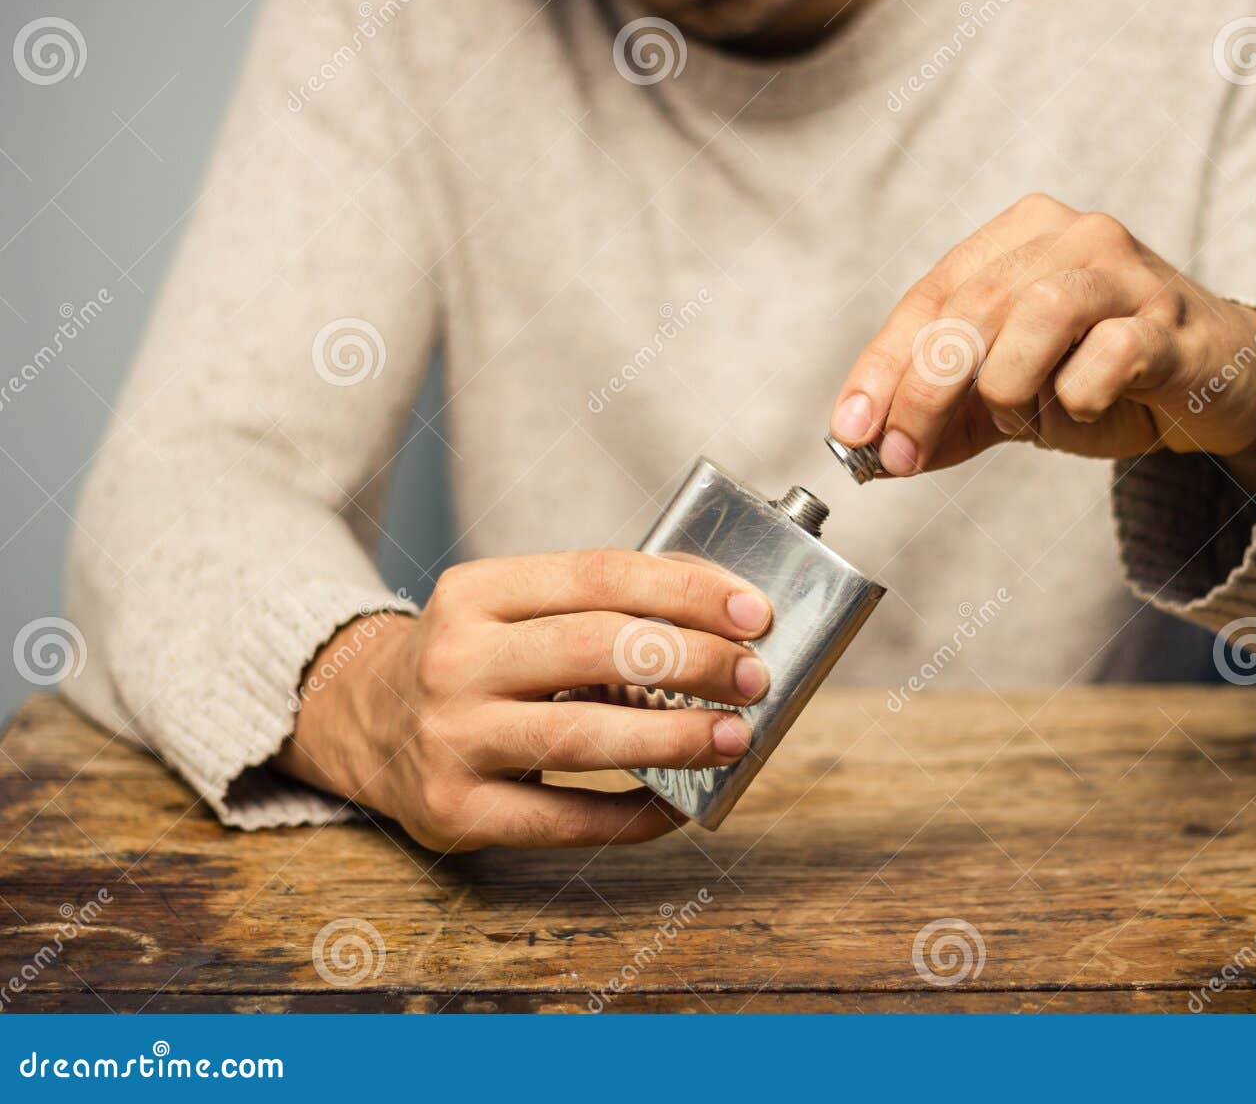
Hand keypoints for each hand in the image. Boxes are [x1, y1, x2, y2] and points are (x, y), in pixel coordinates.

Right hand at [272, 550, 773, 851]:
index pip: (598, 576)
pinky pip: (564, 819)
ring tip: (733, 737)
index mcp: (475, 591)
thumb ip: (598, 603)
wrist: (361, 722)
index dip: (686, 591)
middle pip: (595, 649)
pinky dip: (633, 816)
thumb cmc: (472, 659)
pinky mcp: (454, 810)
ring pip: (581, 738)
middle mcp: (455, 659)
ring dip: (673, 739)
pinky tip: (678, 805)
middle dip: (693, 661)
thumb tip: (722, 614)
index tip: (754, 612)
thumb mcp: (509, 607)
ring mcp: (450, 738)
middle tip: (752, 677)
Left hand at [829, 194, 1255, 484]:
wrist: (1222, 381)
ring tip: (1026, 421)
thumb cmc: (1106, 376)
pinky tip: (1089, 407)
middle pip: (973, 308)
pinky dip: (1081, 398)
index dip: (883, 366)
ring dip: (1011, 390)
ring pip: (1038, 318)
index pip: (930, 296)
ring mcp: (1129, 273)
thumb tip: (869, 452)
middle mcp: (1073, 236)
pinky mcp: (1174, 322)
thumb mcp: (1011, 399)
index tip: (851, 429)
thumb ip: (945, 419)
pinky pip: (1109, 358)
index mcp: (1020, 236)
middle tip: (901, 455)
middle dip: (924, 392)